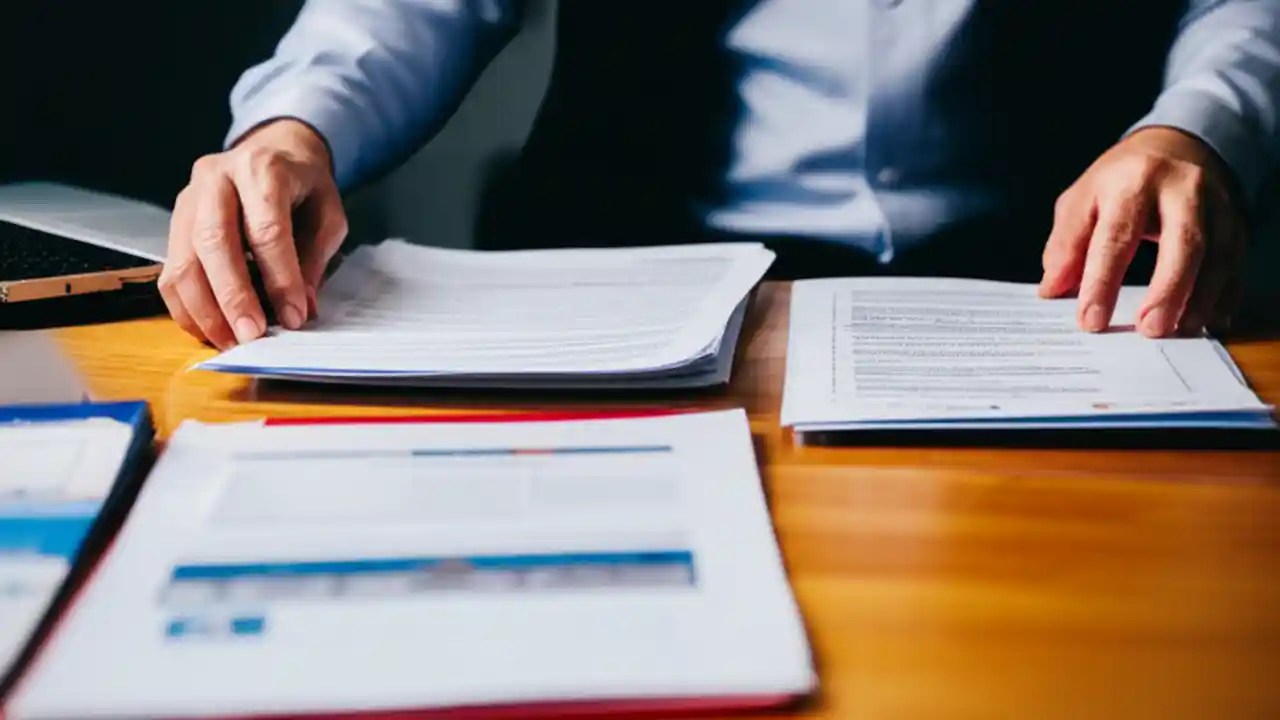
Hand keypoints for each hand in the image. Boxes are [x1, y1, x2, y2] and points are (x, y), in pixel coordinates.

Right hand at [159, 119, 347, 348]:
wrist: (273, 152)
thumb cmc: (303, 187)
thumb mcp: (327, 214)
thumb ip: (314, 257)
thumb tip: (300, 307)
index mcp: (262, 168)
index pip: (267, 230)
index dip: (280, 279)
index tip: (295, 317)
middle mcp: (216, 178)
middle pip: (214, 243)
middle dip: (233, 298)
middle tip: (253, 336)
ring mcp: (187, 199)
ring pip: (183, 261)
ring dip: (205, 311)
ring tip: (231, 342)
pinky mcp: (173, 223)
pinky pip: (170, 274)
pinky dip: (187, 309)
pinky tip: (210, 330)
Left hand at [1039, 126, 1244, 336]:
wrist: (1174, 146)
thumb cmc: (1119, 182)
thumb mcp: (1082, 200)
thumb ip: (1065, 245)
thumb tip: (1052, 290)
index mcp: (1131, 181)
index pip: (1116, 237)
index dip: (1102, 282)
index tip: (1090, 321)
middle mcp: (1180, 188)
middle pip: (1183, 242)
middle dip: (1167, 290)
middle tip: (1148, 330)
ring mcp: (1215, 204)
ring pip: (1218, 255)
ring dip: (1200, 299)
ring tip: (1178, 331)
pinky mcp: (1236, 221)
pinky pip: (1236, 263)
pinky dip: (1226, 295)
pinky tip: (1210, 321)